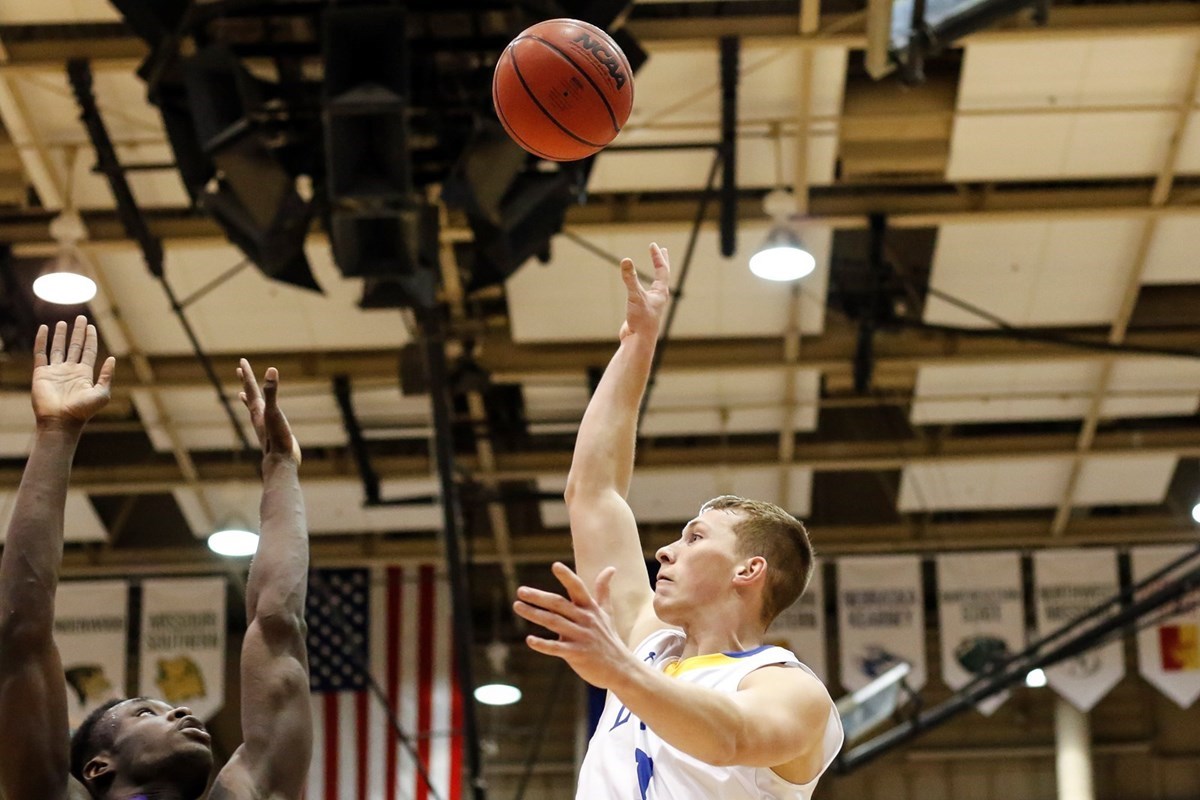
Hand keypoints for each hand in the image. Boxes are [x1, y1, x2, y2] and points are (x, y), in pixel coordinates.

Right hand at [31, 316, 115, 429]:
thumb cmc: (83, 411)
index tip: (91, 326)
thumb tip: (112, 358)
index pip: (88, 351)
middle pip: (75, 346)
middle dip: (78, 333)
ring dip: (61, 335)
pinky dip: (41, 341)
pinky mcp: (41, 373)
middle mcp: (70, 371)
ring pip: (58, 348)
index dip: (90, 339)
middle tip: (81, 318)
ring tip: (63, 322)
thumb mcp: (102, 393)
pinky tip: (43, 329)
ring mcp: (55, 371)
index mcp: (85, 374)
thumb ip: (107, 376)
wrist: (61, 421)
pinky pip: (40, 353)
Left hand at [237, 359, 300, 463]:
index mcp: (258, 410)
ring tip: (242, 394)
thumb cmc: (276, 438)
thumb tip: (271, 370)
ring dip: (249, 398)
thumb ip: (272, 391)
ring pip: (253, 408)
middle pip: (249, 396)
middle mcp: (258, 416)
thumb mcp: (274, 411)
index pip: (251, 388)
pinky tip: (263, 416)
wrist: (279, 461)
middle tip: (240, 370)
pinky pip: (263, 419)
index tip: (242, 361)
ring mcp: (264, 425)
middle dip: (245, 383)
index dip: (247, 374)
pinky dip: (260, 413)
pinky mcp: (271, 433)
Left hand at [513, 562, 634, 689]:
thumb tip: (611, 568)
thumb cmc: (609, 637)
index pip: (578, 588)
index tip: (555, 565)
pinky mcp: (577, 654)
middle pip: (559, 604)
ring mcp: (581, 637)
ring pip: (554, 623)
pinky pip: (557, 648)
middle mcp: (585, 620)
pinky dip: (543, 644)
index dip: (567, 577)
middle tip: (521, 591)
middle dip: (539, 597)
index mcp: (590, 608)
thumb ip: (603, 590)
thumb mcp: (607, 612)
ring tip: (518, 606)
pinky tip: (529, 640)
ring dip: (534, 614)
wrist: (620, 668)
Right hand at [618, 242, 670, 341]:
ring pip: (655, 285)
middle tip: (662, 250)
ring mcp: (651, 304)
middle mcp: (658, 297)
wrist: (638, 341)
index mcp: (661, 293)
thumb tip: (626, 260)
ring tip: (656, 269)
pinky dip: (643, 286)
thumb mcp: (635, 296)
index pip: (662, 270)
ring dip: (655, 274)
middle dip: (661, 262)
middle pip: (663, 276)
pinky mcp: (642, 311)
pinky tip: (639, 290)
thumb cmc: (641, 320)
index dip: (657, 257)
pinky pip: (645, 294)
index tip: (653, 245)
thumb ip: (630, 278)